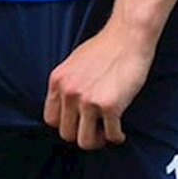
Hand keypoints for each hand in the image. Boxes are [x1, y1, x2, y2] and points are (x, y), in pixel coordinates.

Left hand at [43, 23, 153, 149]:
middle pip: (66, 133)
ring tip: (107, 133)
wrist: (127, 37)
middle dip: (81, 135)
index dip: (66, 125)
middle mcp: (68, 92)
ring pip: (85, 141)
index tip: (79, 124)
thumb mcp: (73, 64)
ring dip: (97, 141)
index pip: (50, 119)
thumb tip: (67, 107)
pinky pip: (110, 135)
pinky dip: (116, 137)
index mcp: (57, 81)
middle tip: (96, 131)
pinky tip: (121, 132)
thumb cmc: (105, 48)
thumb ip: (67, 84)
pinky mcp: (110, 105)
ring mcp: (88, 100)